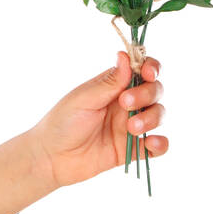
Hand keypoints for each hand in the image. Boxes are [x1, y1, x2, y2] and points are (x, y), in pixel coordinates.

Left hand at [28, 51, 167, 189]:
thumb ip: (109, 82)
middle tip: (125, 103)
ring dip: (152, 118)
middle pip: (154, 90)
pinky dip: (161, 144)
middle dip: (147, 94)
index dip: (151, 68)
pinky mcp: (133, 149)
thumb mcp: (83, 99)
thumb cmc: (61, 123)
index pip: (142, 70)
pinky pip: (158, 146)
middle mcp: (126, 104)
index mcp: (114, 86)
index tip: (148, 73)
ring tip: (131, 128)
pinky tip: (151, 143)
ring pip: (158, 115)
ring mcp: (131, 126)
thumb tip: (125, 55)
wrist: (51, 158)